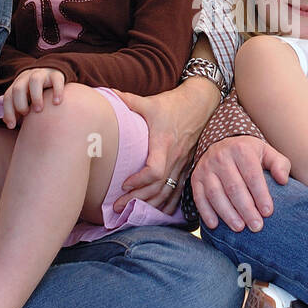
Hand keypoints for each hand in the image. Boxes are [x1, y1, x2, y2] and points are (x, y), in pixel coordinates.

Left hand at [2, 68, 64, 127]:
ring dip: (35, 97)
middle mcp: (28, 78)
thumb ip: (16, 111)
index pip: (8, 97)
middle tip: (27, 114)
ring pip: (35, 81)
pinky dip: (56, 91)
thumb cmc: (38, 98)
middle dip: (20, 104)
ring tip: (39, 110)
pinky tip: (56, 103)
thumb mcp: (25, 104)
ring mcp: (42, 75)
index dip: (8, 112)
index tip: (12, 126)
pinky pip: (56, 80)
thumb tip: (8, 121)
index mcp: (18, 85)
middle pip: (18, 88)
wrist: (55, 81)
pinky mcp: (56, 75)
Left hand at [113, 81, 217, 214]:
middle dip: (138, 200)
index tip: (123, 184)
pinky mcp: (187, 167)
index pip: (155, 170)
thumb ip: (129, 101)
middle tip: (117, 208)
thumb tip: (107, 94)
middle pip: (158, 187)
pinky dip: (168, 204)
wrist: (201, 104)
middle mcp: (175, 157)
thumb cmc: (173, 104)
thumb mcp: (150, 102)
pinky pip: (179, 191)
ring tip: (132, 214)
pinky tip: (158, 213)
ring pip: (168, 192)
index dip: (139, 181)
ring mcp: (183, 164)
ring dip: (150, 205)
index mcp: (164, 143)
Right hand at [190, 135, 291, 232]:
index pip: (252, 175)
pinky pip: (199, 197)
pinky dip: (206, 212)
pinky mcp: (196, 178)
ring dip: (227, 213)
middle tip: (256, 226)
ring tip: (239, 228)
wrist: (222, 143)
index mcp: (241, 149)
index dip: (260, 195)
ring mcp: (207, 168)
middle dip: (246, 209)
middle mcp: (221, 157)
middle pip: (234, 187)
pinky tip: (215, 225)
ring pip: (215, 193)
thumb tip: (283, 180)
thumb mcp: (267, 152)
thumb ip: (279, 165)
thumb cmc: (250, 154)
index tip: (268, 212)